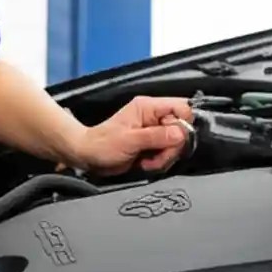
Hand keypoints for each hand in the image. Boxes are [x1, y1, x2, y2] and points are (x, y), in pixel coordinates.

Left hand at [75, 96, 194, 175]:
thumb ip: (156, 136)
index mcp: (147, 107)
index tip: (171, 140)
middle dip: (172, 147)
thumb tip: (181, 133)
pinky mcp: (153, 144)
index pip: (182, 108)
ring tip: (147, 161)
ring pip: (177, 144)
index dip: (182, 125)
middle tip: (156, 156)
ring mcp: (154, 131)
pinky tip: (146, 163)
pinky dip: (160, 162)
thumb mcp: (129, 140)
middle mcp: (153, 116)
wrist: (89, 156)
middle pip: (182, 130)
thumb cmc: (102, 144)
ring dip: (165, 157)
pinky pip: (168, 153)